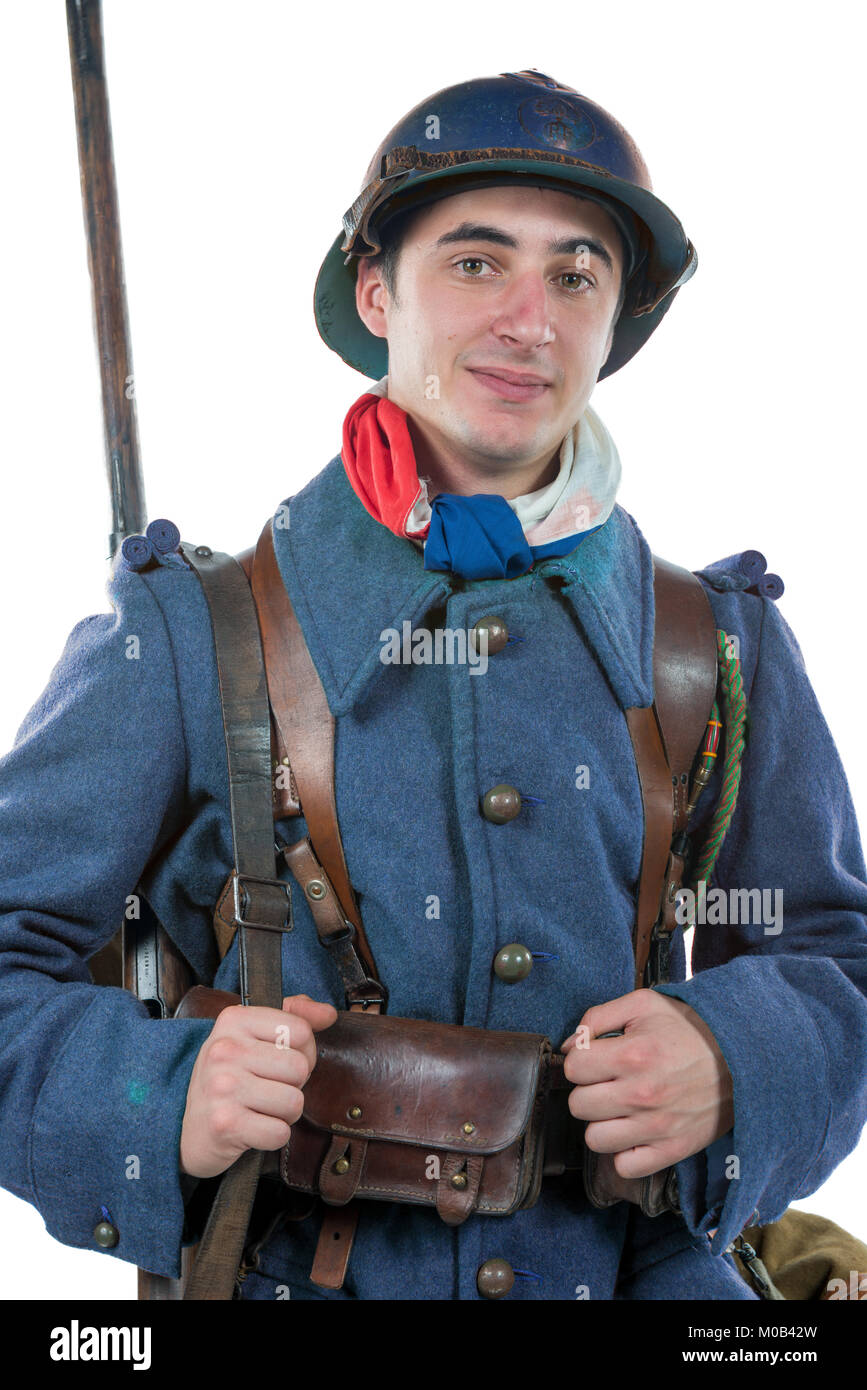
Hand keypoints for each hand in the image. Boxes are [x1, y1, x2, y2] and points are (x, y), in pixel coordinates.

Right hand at [179, 994, 336, 1178]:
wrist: (189, 1128)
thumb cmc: (229, 1078)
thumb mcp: (253, 1037)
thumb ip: (293, 1016)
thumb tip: (327, 1013)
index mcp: (234, 1020)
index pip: (300, 1031)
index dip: (302, 1051)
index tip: (279, 1060)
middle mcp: (224, 1049)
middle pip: (300, 1068)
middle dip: (294, 1085)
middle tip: (269, 1088)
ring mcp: (222, 1087)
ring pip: (294, 1101)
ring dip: (285, 1113)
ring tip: (261, 1108)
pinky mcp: (225, 1124)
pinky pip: (280, 1132)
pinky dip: (273, 1136)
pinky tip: (254, 1128)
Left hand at [562, 989, 732, 1179]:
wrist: (742, 1058)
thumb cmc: (690, 1028)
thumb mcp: (643, 1004)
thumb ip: (597, 1017)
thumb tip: (569, 1046)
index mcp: (632, 1055)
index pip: (572, 1068)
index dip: (581, 1059)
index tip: (597, 1057)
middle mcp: (641, 1095)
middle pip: (578, 1105)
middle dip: (589, 1089)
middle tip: (610, 1081)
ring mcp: (657, 1127)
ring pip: (595, 1139)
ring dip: (603, 1122)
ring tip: (621, 1106)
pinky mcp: (672, 1151)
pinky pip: (625, 1166)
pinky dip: (625, 1151)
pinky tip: (635, 1130)